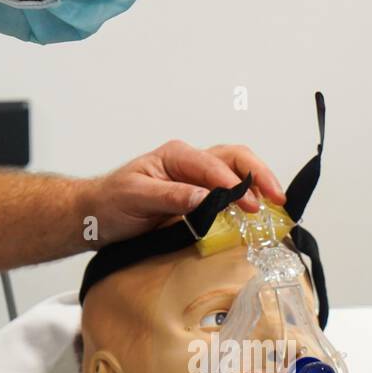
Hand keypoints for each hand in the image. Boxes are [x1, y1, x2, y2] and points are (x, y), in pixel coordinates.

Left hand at [83, 140, 286, 244]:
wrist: (95, 216)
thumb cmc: (110, 203)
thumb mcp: (135, 197)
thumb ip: (169, 196)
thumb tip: (204, 198)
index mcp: (176, 156)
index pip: (213, 165)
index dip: (234, 184)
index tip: (249, 203)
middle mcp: (190, 163)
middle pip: (234, 159)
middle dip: (258, 175)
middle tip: (276, 197)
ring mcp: (196, 180)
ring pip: (237, 171)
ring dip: (258, 185)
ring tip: (276, 204)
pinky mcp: (199, 198)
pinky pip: (229, 192)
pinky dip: (248, 198)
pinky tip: (259, 211)